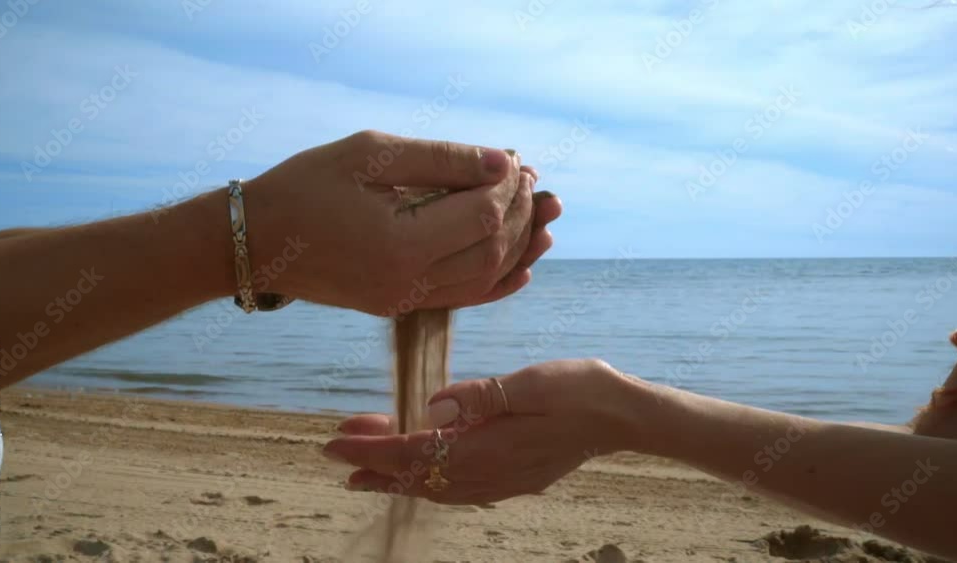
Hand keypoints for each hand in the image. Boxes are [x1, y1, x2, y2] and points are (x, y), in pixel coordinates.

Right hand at [244, 130, 561, 314]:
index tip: (517, 160)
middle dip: (521, 212)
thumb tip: (504, 161)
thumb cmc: (306, 185)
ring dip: (519, 247)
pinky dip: (497, 283)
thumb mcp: (370, 154)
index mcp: (398, 243)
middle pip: (491, 249)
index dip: (508, 186)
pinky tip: (523, 267)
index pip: (481, 214)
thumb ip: (442, 159)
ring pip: (485, 279)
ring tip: (545, 218)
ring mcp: (404, 301)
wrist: (256, 240)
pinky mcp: (399, 306)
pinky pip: (463, 299)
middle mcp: (406, 282)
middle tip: (534, 181)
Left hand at [323, 359, 649, 504]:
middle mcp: (489, 472)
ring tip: (363, 469)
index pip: (414, 453)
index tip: (333, 443)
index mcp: (487, 447)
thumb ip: (480, 396)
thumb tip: (433, 405)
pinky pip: (458, 488)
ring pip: (436, 486)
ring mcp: (502, 480)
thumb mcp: (529, 383)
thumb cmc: (579, 391)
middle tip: (335, 451)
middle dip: (373, 464)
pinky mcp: (513, 477)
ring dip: (397, 476)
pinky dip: (428, 481)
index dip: (370, 449)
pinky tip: (420, 473)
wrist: (623, 416)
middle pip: (417, 475)